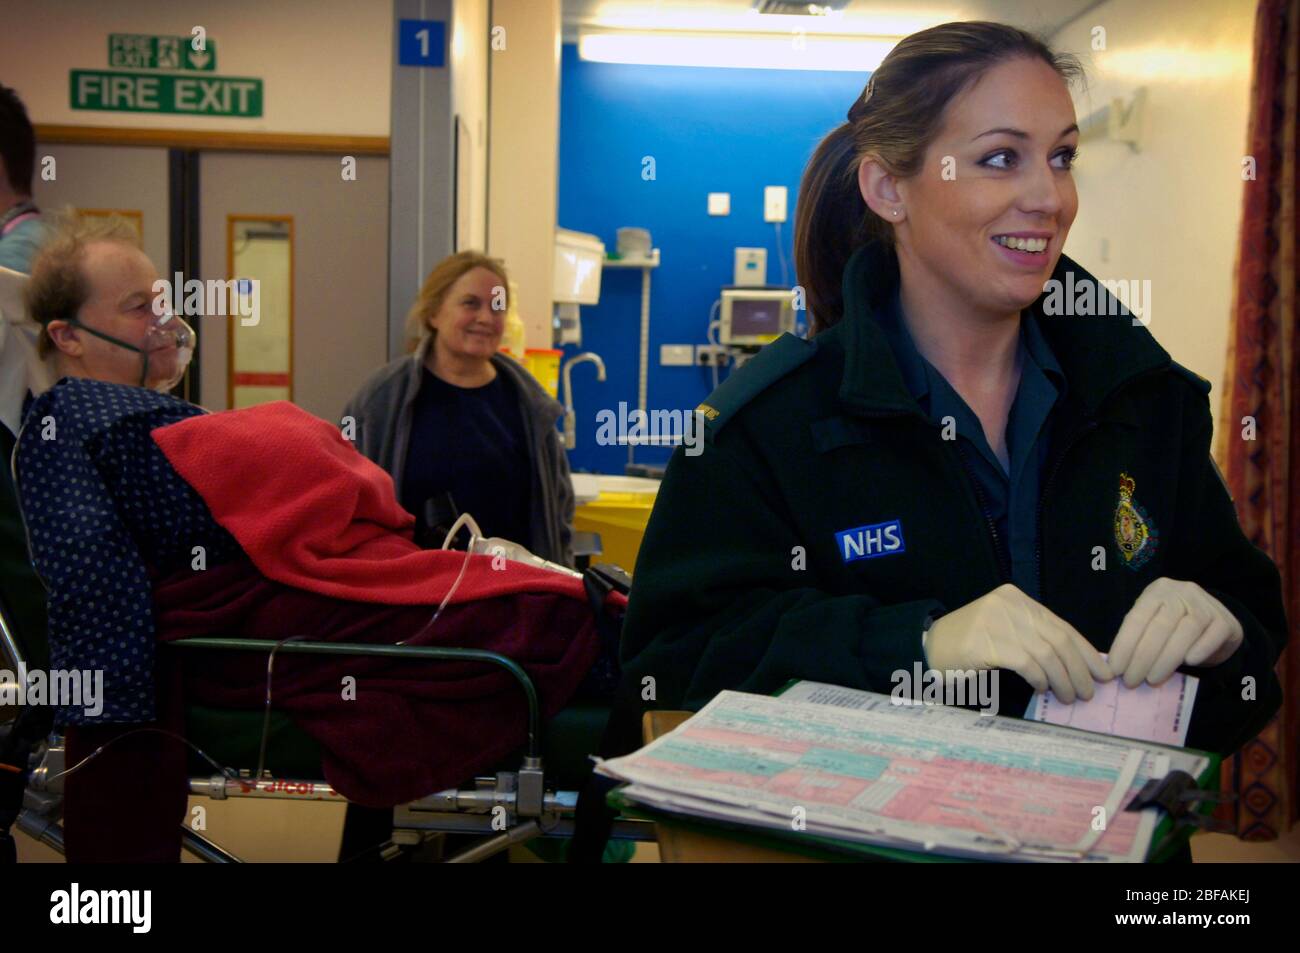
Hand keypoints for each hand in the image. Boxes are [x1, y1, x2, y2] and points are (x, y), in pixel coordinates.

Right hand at [925, 583, 1112, 702]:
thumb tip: (1078, 664)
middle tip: (1088, 692)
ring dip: (1063, 679)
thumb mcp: (1004, 631)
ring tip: (1069, 697)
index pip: (1060, 625)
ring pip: (1046, 653)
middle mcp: (1008, 604)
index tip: (1102, 672)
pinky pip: (1026, 662)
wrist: (928, 647)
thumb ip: (1034, 637)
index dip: (1085, 651)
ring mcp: (996, 620)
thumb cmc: (969, 645)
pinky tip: (1042, 689)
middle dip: (1079, 668)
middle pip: (1057, 639)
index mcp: (1015, 598)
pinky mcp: (986, 641)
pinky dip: (1040, 678)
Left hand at [1109, 577, 1242, 687]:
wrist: (1215, 625)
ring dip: (1167, 659)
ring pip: (1187, 630)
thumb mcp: (1153, 624)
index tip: (1115, 670)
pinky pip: (1213, 635)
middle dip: (1142, 657)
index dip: (1124, 645)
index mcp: (1157, 592)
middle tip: (1131, 681)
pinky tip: (1189, 663)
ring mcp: (1206, 604)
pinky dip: (1200, 649)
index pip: (1137, 618)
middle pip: (1160, 625)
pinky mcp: (1226, 620)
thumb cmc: (1175, 628)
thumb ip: (1140, 639)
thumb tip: (1118, 668)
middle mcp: (1181, 592)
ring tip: (1152, 679)